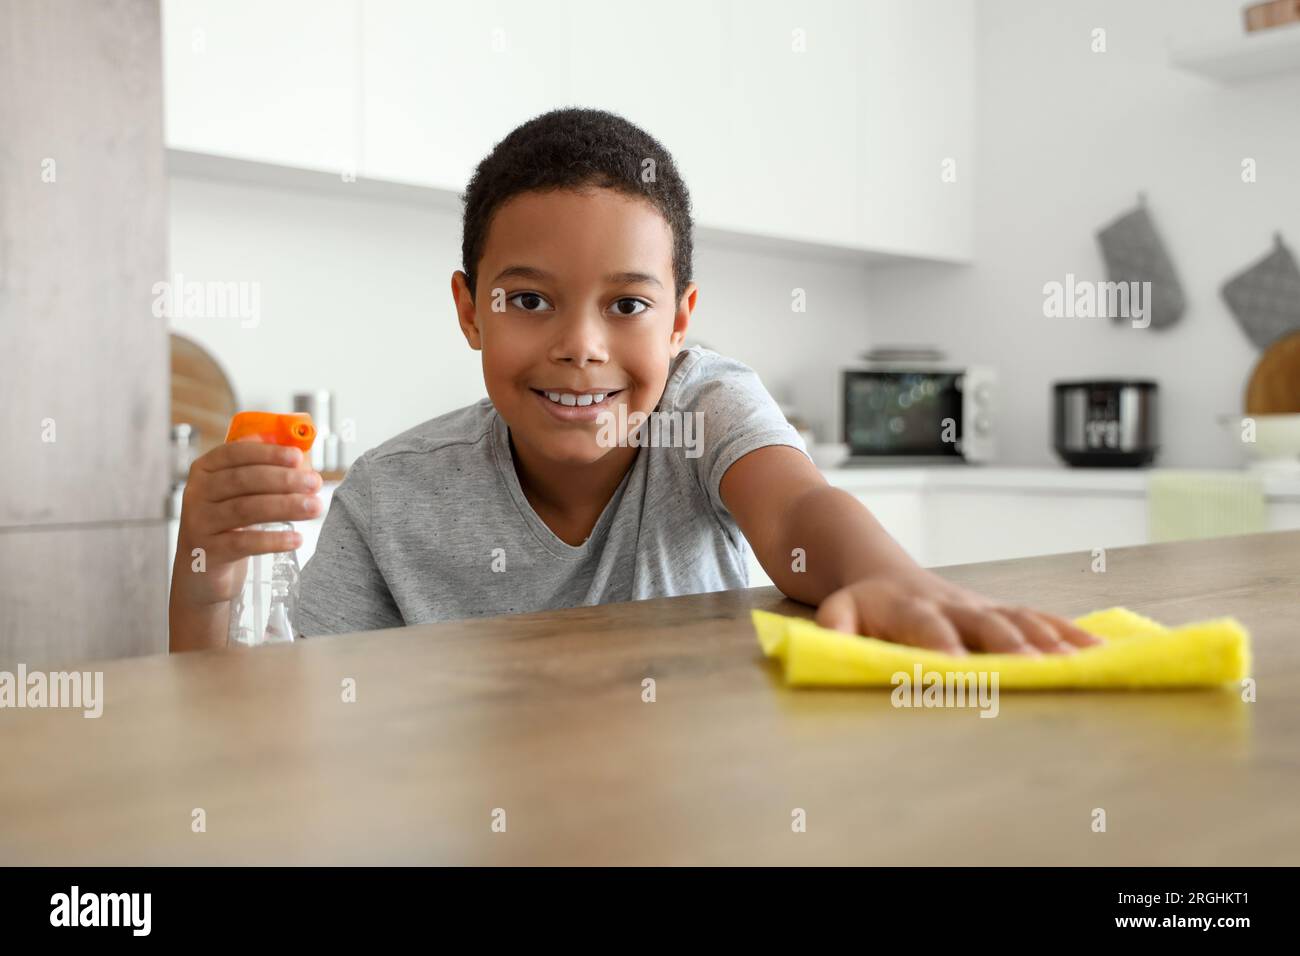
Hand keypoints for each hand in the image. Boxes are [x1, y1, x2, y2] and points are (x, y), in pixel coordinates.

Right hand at [172, 441, 322, 609]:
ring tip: (315, 507)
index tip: (299, 457)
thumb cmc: (230, 519)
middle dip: (283, 479)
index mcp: (205, 468)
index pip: (235, 453)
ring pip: (245, 510)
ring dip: (285, 506)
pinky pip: (243, 543)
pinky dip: (273, 540)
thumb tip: (300, 450)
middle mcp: (197, 492)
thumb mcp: (240, 490)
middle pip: (242, 480)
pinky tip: (297, 539)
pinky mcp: (208, 551)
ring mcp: (199, 523)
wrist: (203, 566)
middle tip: (315, 483)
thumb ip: (264, 467)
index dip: (268, 453)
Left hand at [815, 569, 1101, 655]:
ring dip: (1048, 641)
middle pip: (985, 622)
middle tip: (1036, 670)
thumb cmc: (860, 600)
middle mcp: (950, 603)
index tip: (958, 668)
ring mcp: (978, 605)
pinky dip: (1068, 633)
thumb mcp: (837, 610)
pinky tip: (1099, 651)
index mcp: (908, 606)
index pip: (927, 626)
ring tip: (1079, 665)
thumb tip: (831, 640)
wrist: (876, 563)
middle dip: (1010, 645)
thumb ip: (835, 626)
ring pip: (1019, 619)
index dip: (942, 646)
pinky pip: (1038, 618)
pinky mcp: (998, 611)